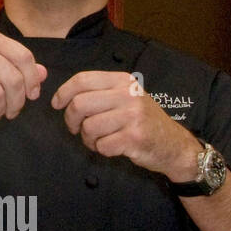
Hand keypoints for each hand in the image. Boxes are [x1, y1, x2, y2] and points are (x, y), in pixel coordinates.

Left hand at [51, 70, 200, 179]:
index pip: (82, 80)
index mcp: (123, 81)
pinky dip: (101, 150)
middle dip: (71, 120)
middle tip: (77, 128)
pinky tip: (112, 147)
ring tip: (99, 140)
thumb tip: (63, 97)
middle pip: (79, 104)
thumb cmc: (143, 121)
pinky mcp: (135, 137)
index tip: (56, 104)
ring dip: (88, 139)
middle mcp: (128, 94)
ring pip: (88, 127)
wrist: (174, 145)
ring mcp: (133, 115)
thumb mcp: (126, 97)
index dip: (63, 93)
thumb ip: (100, 92)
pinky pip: (102, 145)